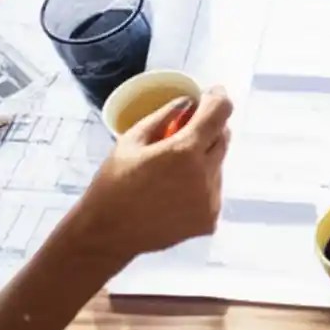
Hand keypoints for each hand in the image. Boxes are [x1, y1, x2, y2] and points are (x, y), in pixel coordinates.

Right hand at [68, 87, 232, 265]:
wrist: (106, 235)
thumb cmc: (113, 184)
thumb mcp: (131, 141)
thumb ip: (164, 116)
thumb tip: (188, 101)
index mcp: (184, 151)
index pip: (220, 113)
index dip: (218, 99)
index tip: (212, 94)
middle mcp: (205, 175)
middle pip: (223, 138)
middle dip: (209, 129)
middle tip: (187, 129)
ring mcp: (210, 200)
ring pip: (218, 165)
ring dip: (203, 159)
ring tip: (172, 170)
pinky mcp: (210, 219)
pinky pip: (213, 189)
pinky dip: (201, 184)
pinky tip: (174, 192)